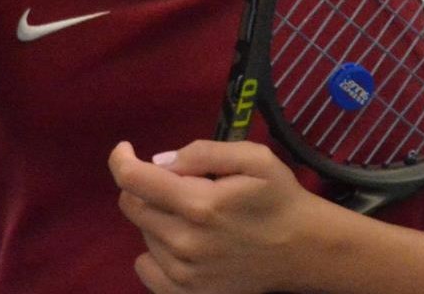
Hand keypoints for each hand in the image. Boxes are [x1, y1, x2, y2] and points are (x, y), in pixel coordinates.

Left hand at [109, 140, 321, 293]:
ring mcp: (184, 273)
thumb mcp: (254, 158)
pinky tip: (181, 242)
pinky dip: (154, 251)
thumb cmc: (279, 198)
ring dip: (158, 217)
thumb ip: (204, 152)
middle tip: (181, 184)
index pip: (133, 180)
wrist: (303, 250)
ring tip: (195, 215)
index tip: (127, 149)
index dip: (121, 159)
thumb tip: (160, 162)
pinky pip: (144, 268)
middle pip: (132, 205)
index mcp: (199, 204)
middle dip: (147, 187)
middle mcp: (185, 242)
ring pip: (142, 233)